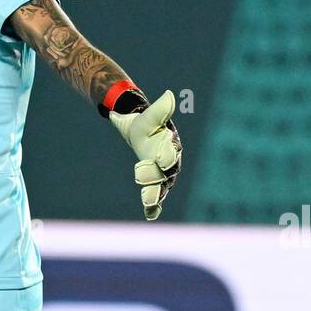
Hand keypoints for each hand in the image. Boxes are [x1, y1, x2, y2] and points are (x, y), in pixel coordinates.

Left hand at [109, 90, 182, 220]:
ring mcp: (163, 174)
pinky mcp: (155, 183)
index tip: (159, 158)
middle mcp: (170, 162)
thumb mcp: (151, 115)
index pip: (171, 153)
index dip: (166, 156)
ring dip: (155, 195)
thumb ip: (160, 109)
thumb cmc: (146, 123)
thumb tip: (170, 95)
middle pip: (166, 173)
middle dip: (155, 176)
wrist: (139, 131)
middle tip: (139, 175)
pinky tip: (150, 215)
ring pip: (161, 187)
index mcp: (170, 145)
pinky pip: (156, 197)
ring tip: (147, 202)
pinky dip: (154, 207)